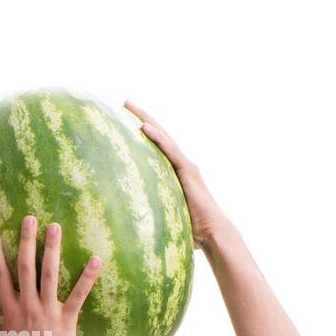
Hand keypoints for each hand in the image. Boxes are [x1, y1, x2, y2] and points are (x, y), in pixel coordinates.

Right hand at [0, 214, 99, 335]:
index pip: (0, 276)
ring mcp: (47, 312)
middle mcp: (27, 306)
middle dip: (26, 240)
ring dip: (51, 248)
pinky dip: (87, 277)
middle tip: (30, 218)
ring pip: (48, 274)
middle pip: (25, 266)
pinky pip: (78, 295)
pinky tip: (96, 259)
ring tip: (55, 227)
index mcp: (10, 311)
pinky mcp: (66, 321)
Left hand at [124, 99, 229, 248]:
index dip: (142, 132)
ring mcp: (185, 166)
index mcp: (174, 173)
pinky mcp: (188, 171)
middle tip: (123, 102)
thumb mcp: (165, 215)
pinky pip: (169, 150)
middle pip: (159, 135)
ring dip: (146, 120)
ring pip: (163, 137)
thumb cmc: (189, 230)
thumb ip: (151, 211)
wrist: (211, 234)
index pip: (156, 147)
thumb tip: (127, 222)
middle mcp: (180, 164)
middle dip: (142, 117)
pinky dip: (157, 137)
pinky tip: (143, 127)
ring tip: (128, 105)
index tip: (124, 119)